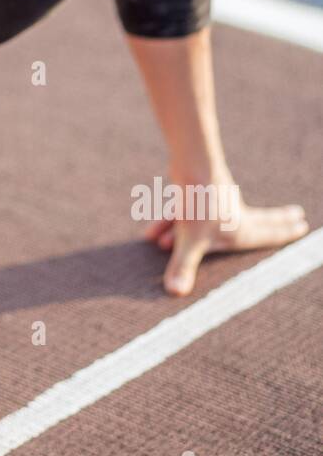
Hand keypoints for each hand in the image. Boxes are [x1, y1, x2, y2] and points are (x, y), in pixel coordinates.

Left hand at [143, 170, 307, 297]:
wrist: (190, 163)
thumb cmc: (198, 202)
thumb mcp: (190, 240)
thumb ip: (182, 266)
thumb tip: (175, 292)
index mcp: (241, 228)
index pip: (268, 234)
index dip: (284, 232)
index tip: (303, 225)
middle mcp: (234, 214)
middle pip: (258, 220)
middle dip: (273, 221)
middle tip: (297, 215)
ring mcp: (218, 200)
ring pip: (207, 221)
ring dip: (183, 234)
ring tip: (159, 242)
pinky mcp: (199, 190)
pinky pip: (188, 212)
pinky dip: (171, 223)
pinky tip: (151, 233)